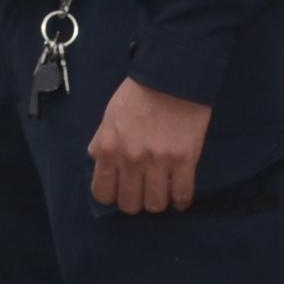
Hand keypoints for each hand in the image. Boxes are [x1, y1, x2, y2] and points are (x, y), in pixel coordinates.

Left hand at [85, 74, 212, 212]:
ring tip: (161, 191)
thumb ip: (101, 141)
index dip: (111, 195)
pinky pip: (183, 195)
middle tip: (142, 190)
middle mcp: (131, 160)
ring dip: (158, 202)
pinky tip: (179, 194)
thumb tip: (97, 161)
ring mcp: (159, 162)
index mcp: (109, 149)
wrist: (171, 77)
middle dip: (135, 201)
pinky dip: (181, 200)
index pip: (102, 193)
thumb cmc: (138, 94)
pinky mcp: (185, 160)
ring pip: (155, 205)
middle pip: (129, 204)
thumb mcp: (109, 116)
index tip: (120, 190)